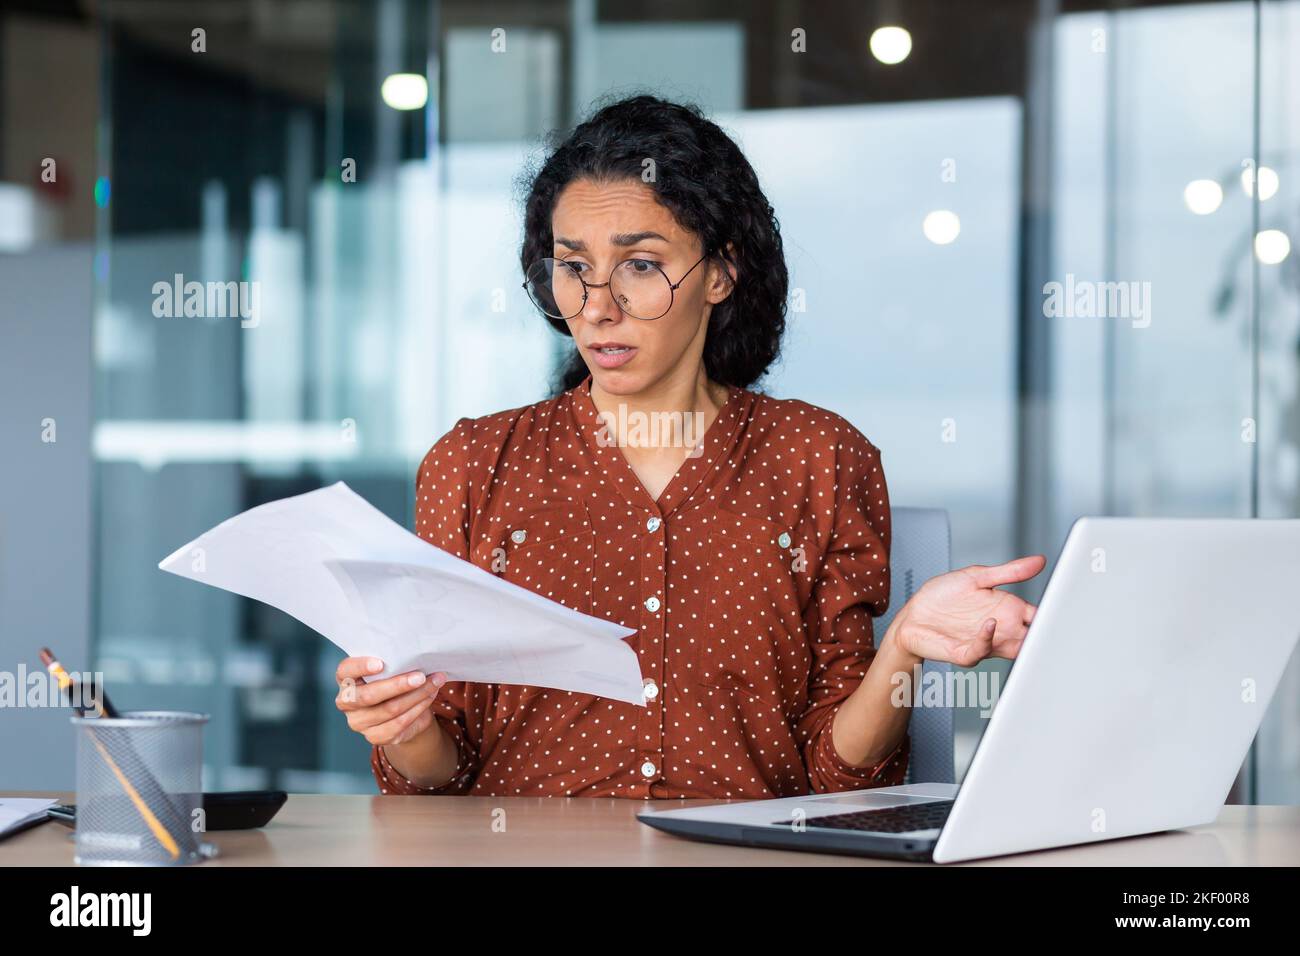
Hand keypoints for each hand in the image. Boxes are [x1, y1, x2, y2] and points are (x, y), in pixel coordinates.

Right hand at [334, 657, 448, 745]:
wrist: (401, 709)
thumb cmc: (392, 680)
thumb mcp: (390, 669)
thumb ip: (394, 663)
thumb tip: (418, 656)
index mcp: (345, 678)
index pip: (345, 670)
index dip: (361, 667)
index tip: (380, 663)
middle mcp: (346, 702)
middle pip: (369, 695)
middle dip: (398, 685)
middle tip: (420, 676)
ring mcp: (359, 722)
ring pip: (389, 710)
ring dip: (416, 695)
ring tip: (434, 683)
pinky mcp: (375, 736)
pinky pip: (400, 723)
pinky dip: (418, 708)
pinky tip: (429, 697)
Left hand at [892, 556, 1045, 666]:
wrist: (912, 616)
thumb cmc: (942, 597)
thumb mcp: (977, 576)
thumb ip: (1009, 571)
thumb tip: (1039, 560)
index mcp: (1007, 610)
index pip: (1039, 616)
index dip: (1054, 614)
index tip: (1067, 608)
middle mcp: (1000, 629)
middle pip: (1033, 637)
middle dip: (1046, 635)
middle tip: (1058, 627)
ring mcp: (985, 642)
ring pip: (1015, 650)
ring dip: (1024, 643)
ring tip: (1032, 631)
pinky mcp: (966, 652)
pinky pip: (982, 650)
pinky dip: (988, 639)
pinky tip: (990, 623)